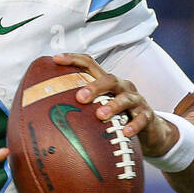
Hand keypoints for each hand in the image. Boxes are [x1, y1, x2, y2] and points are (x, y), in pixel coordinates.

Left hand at [53, 52, 177, 157]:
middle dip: (94, 86)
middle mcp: (121, 87)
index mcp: (106, 83)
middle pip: (109, 79)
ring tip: (100, 115)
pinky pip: (142, 118)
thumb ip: (78, 110)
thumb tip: (42, 116)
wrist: (150, 133)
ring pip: (125, 97)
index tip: (55, 59)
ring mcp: (136, 100)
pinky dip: (134, 125)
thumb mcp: (98, 111)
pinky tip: (125, 132)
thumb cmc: (116, 120)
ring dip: (113, 105)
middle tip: (80, 97)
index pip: (89, 64)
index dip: (73, 59)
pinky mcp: (147, 116)